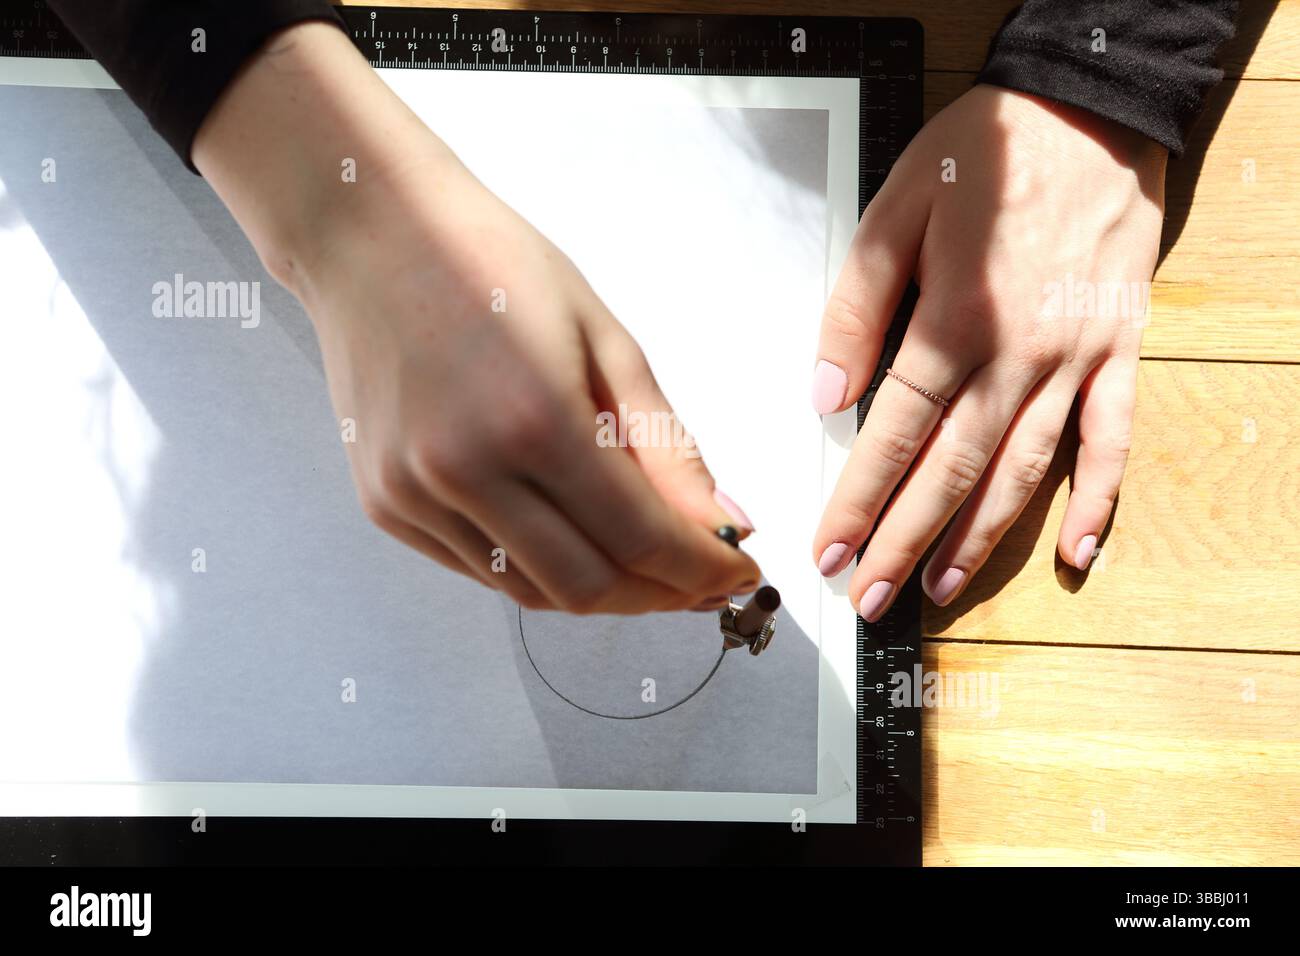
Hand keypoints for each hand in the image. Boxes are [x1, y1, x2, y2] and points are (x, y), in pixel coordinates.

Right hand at [194, 22, 760, 613]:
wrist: (370, 233)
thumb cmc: (495, 265)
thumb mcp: (605, 339)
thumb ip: (667, 446)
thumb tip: (727, 525)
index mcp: (535, 421)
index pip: (641, 538)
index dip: (702, 569)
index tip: (741, 569)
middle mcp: (465, 472)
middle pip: (587, 587)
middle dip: (660, 595)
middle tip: (702, 578)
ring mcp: (415, 495)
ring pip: (532, 592)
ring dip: (602, 590)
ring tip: (646, 561)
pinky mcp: (385, 505)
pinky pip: (480, 569)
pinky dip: (539, 569)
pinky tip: (572, 536)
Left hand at [811, 85, 1166, 619]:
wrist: (1087, 111)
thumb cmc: (986, 152)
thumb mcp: (896, 211)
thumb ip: (856, 309)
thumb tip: (825, 397)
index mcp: (954, 321)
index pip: (892, 435)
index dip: (857, 502)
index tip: (829, 551)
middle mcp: (1017, 355)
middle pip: (951, 471)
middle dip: (902, 541)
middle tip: (869, 598)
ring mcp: (1074, 359)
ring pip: (1022, 470)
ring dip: (980, 538)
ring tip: (938, 587)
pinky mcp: (1118, 351)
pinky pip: (1113, 439)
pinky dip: (1098, 499)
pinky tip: (1079, 554)